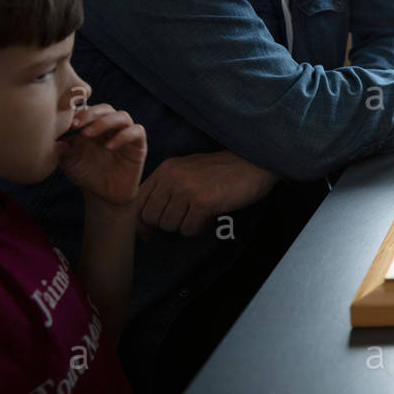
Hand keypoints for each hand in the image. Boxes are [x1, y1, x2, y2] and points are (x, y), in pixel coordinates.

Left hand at [57, 104, 145, 208]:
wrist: (104, 195)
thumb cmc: (86, 174)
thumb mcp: (69, 163)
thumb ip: (62, 150)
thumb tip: (55, 141)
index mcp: (93, 126)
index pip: (88, 109)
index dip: (77, 112)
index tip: (64, 123)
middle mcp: (110, 127)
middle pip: (106, 109)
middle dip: (90, 114)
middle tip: (76, 125)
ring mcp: (125, 134)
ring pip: (122, 116)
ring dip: (104, 123)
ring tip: (88, 135)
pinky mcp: (138, 144)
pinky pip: (136, 131)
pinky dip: (123, 136)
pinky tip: (109, 147)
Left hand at [134, 150, 277, 236]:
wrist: (255, 163)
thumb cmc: (222, 172)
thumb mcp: (188, 172)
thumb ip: (165, 192)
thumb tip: (144, 230)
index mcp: (166, 168)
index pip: (137, 202)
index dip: (143, 221)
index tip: (153, 229)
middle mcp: (173, 176)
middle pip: (151, 217)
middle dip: (168, 223)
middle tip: (188, 216)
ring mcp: (188, 188)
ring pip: (170, 225)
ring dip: (186, 225)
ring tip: (202, 213)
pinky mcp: (204, 201)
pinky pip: (189, 229)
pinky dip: (200, 227)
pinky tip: (212, 215)